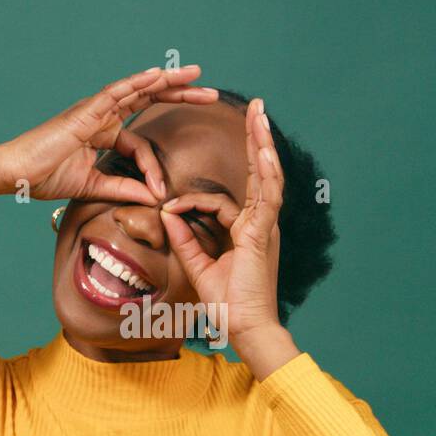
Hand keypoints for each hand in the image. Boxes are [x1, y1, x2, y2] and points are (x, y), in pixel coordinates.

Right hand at [0, 66, 217, 203]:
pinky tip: (158, 75)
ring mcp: (94, 110)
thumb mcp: (94, 186)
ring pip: (138, 89)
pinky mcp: (85, 111)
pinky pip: (116, 93)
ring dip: (167, 81)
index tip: (161, 192)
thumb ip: (123, 188)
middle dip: (180, 95)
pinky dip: (137, 83)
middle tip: (209, 91)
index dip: (154, 167)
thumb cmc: (46, 176)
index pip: (140, 143)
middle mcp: (102, 116)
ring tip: (194, 74)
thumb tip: (152, 198)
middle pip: (148, 100)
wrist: (16, 172)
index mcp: (103, 133)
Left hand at [160, 98, 296, 374]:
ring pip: (266, 176)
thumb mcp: (199, 267)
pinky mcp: (263, 234)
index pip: (223, 202)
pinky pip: (266, 197)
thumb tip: (168, 215)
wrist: (245, 327)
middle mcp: (260, 224)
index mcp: (247, 232)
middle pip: (257, 174)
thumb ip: (184, 240)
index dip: (192, 202)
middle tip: (255, 108)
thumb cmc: (228, 305)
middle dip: (255, 139)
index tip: (169, 210)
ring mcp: (265, 227)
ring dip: (262, 143)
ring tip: (259, 114)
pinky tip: (262, 149)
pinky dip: (265, 172)